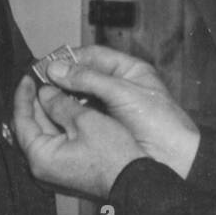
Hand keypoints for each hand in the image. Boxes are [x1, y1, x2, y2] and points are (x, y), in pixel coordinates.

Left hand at [13, 75, 145, 198]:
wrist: (134, 182)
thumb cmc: (112, 154)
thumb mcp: (86, 121)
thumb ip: (60, 104)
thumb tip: (45, 92)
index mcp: (40, 156)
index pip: (21, 121)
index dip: (23, 96)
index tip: (28, 78)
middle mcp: (41, 167)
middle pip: (30, 128)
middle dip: (35, 103)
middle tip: (42, 81)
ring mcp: (53, 170)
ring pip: (43, 134)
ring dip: (47, 113)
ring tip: (55, 91)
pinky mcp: (65, 170)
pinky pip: (54, 143)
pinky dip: (58, 126)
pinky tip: (66, 110)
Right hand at [44, 45, 200, 179]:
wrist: (175, 159)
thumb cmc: (159, 122)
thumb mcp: (123, 93)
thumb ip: (90, 79)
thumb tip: (57, 69)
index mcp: (129, 70)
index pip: (93, 55)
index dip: (70, 58)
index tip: (48, 64)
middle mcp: (119, 85)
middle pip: (84, 75)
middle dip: (63, 78)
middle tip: (39, 81)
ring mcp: (112, 107)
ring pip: (81, 96)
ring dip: (63, 97)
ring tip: (43, 98)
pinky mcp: (107, 126)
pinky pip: (84, 115)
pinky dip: (69, 114)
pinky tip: (55, 115)